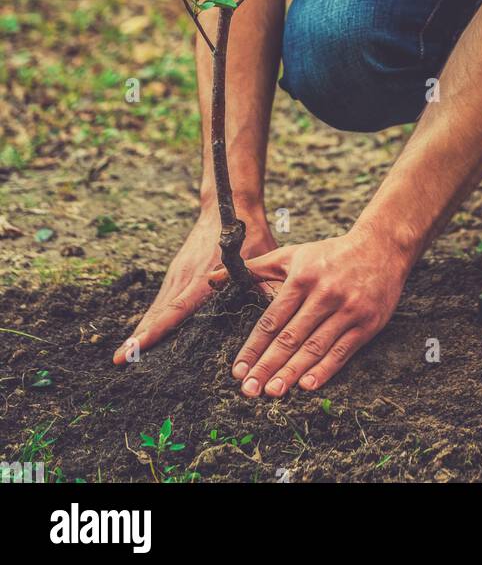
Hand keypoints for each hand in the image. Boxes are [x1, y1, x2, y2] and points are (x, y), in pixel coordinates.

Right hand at [112, 207, 276, 363]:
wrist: (228, 203)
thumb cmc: (250, 232)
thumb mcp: (264, 260)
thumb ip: (267, 287)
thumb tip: (279, 316)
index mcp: (204, 278)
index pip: (176, 311)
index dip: (155, 332)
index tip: (133, 348)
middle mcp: (185, 277)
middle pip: (159, 313)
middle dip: (139, 337)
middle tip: (118, 361)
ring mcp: (178, 272)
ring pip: (157, 306)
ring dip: (142, 328)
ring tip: (125, 355)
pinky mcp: (177, 270)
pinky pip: (162, 298)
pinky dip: (151, 315)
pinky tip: (144, 331)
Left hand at [221, 228, 409, 395]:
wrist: (381, 247)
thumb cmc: (331, 253)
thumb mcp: (293, 254)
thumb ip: (255, 268)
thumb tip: (214, 277)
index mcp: (303, 278)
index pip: (272, 319)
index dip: (253, 347)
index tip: (238, 369)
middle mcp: (324, 294)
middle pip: (290, 337)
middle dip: (267, 366)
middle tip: (249, 389)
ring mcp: (347, 310)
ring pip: (314, 348)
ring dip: (291, 372)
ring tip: (272, 391)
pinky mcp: (367, 323)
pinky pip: (342, 351)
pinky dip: (324, 370)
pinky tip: (306, 385)